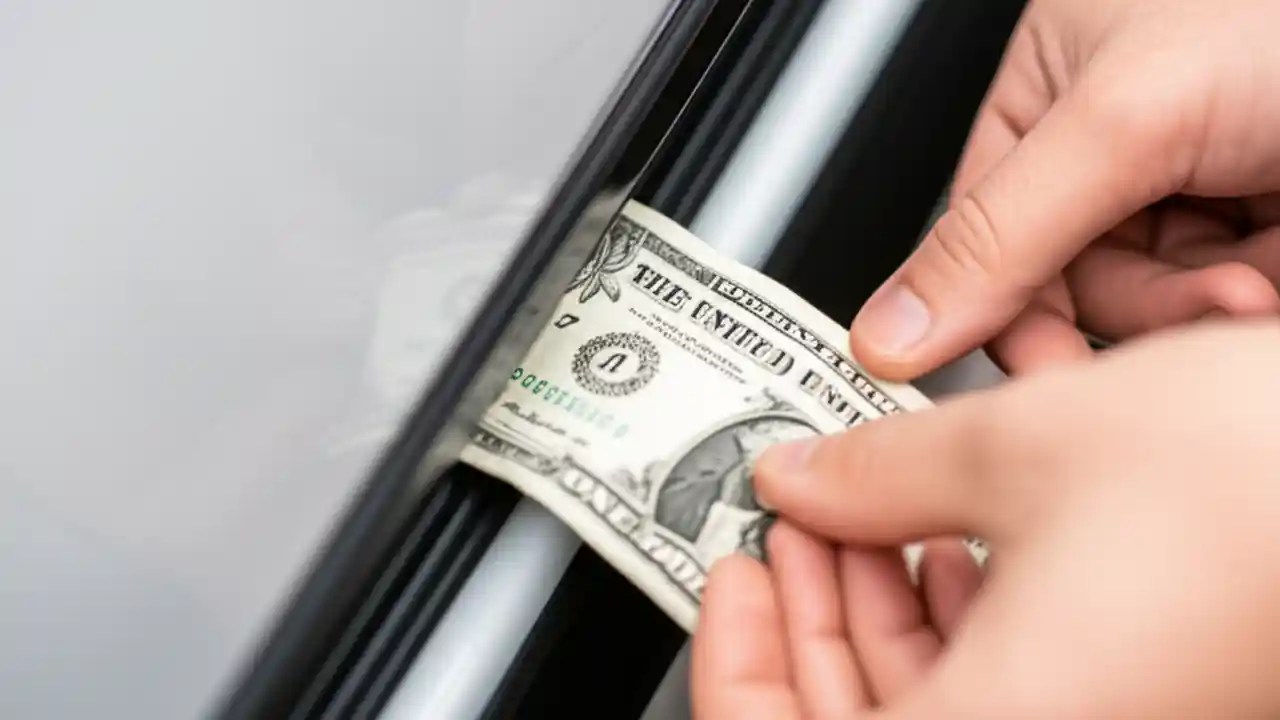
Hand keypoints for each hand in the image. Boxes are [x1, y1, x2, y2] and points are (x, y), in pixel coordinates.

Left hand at [694, 319, 1279, 718]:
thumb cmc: (1268, 477)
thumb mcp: (1024, 444)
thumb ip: (876, 474)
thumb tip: (800, 479)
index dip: (743, 666)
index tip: (729, 577)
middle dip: (810, 614)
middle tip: (785, 521)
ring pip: (941, 694)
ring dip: (881, 597)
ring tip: (854, 502)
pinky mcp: (1146, 694)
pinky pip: (1015, 677)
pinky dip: (961, 608)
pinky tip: (948, 531)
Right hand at [851, 0, 1279, 379]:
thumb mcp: (1129, 114)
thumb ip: (1000, 230)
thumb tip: (890, 326)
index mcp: (1053, 95)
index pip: (985, 235)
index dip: (1002, 312)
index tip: (1030, 374)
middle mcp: (1116, 146)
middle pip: (1073, 283)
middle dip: (1133, 311)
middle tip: (1190, 305)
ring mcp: (1196, 192)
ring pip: (1151, 310)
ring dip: (1198, 320)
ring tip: (1253, 286)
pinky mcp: (1263, 239)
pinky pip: (1219, 313)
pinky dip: (1244, 321)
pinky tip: (1271, 286)